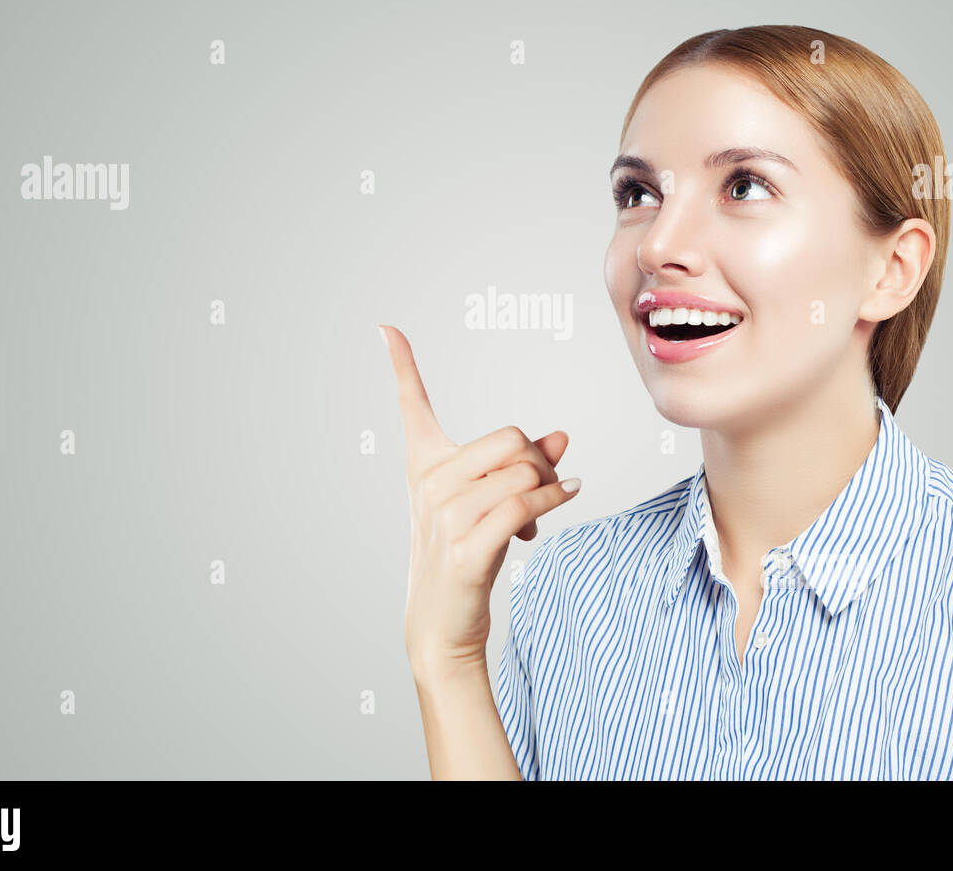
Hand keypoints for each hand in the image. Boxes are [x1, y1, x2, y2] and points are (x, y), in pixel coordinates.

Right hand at [379, 324, 580, 679]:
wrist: (442, 623)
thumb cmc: (466, 554)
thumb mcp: (490, 503)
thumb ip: (524, 465)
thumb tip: (562, 434)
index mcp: (425, 466)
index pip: (412, 406)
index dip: (401, 365)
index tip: (386, 328)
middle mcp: (429, 485)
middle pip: (510, 439)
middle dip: (539, 461)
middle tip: (541, 490)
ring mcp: (444, 517)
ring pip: (523, 473)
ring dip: (548, 490)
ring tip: (537, 518)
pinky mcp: (466, 549)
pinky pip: (523, 505)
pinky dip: (552, 499)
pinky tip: (565, 496)